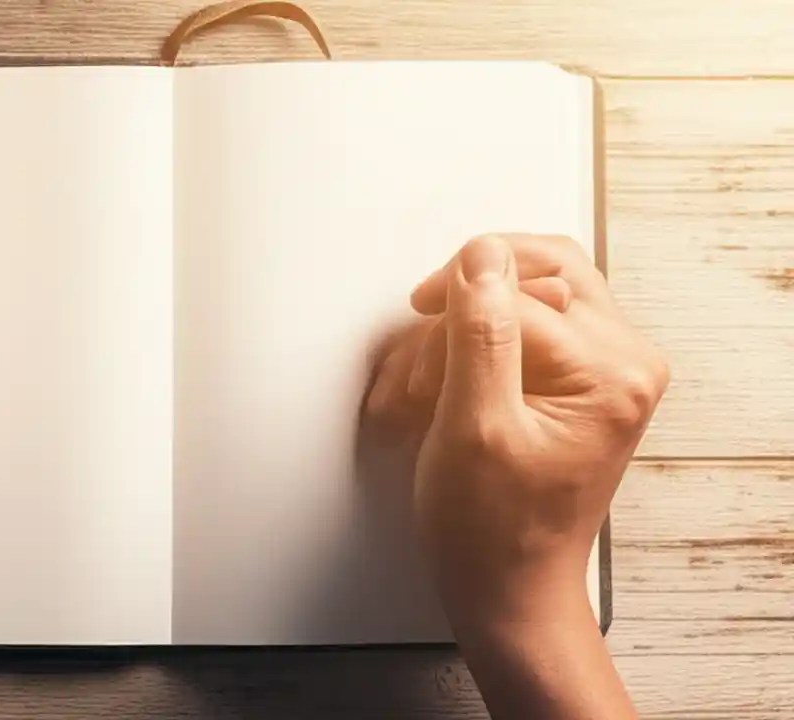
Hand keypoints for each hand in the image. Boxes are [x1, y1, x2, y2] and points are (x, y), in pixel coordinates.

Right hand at [364, 233, 668, 718]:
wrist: (508, 588)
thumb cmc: (494, 531)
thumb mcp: (474, 428)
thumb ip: (481, 334)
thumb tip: (482, 256)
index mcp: (612, 370)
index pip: (519, 291)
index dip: (453, 311)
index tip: (415, 349)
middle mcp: (624, 361)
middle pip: (535, 273)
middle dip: (460, 312)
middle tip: (422, 359)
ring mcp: (606, 369)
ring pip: (523, 295)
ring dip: (459, 332)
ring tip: (423, 389)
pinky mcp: (581, 380)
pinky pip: (524, 327)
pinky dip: (470, 349)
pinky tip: (439, 390)